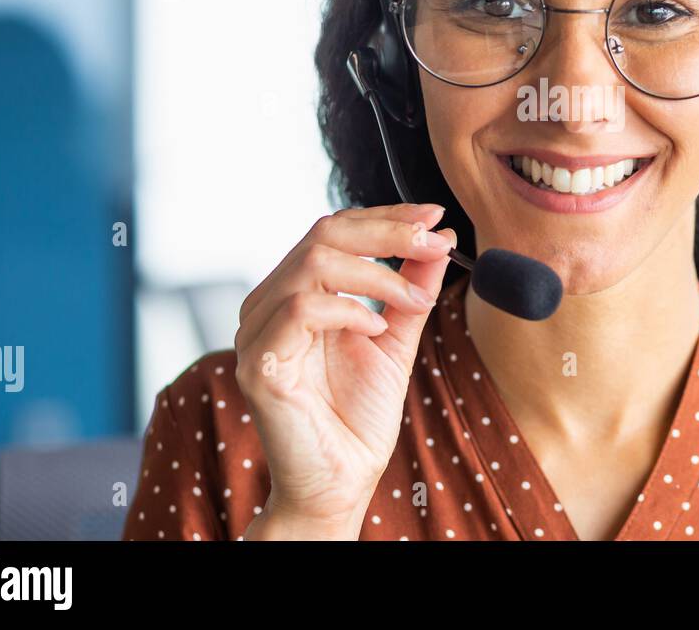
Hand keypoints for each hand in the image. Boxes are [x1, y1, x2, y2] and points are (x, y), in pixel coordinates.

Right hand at [233, 202, 454, 538]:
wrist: (341, 480)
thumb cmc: (358, 416)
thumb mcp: (397, 337)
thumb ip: (411, 287)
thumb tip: (440, 238)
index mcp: (295, 293)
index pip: (335, 230)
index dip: (386, 217)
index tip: (434, 217)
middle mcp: (268, 304)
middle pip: (323, 234)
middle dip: (387, 232)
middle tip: (434, 243)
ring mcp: (258, 332)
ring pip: (312, 264)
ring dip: (376, 274)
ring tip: (413, 301)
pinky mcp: (259, 364)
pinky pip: (300, 311)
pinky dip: (348, 310)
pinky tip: (377, 328)